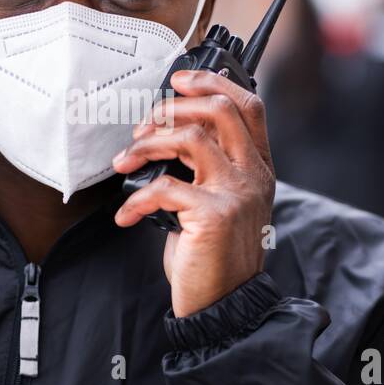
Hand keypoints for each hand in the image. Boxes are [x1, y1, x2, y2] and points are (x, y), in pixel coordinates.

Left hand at [112, 69, 274, 317]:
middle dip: (172, 107)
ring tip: (125, 162)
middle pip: (219, 110)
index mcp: (258, 168)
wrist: (224, 304)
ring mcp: (236, 193)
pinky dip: (136, 199)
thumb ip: (208, 167)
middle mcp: (253, 175)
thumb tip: (166, 135)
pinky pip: (164, 186)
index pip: (248, 106)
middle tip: (143, 125)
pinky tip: (127, 215)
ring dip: (147, 144)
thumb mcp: (220, 202)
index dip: (212, 83)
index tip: (179, 81)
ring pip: (190, 139)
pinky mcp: (214, 215)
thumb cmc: (215, 255)